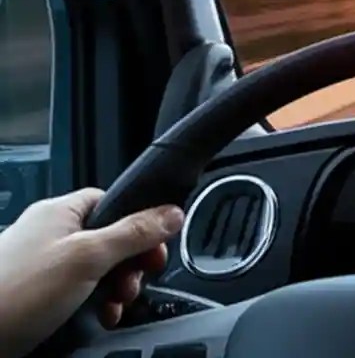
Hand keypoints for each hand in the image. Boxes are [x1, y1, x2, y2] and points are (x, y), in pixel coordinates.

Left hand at [0, 189, 183, 357]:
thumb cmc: (14, 292)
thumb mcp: (88, 257)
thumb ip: (133, 233)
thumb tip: (172, 212)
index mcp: (60, 212)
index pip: (113, 202)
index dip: (139, 223)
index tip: (155, 247)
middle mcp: (48, 234)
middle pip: (109, 238)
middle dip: (129, 263)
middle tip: (134, 283)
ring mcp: (41, 266)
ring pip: (95, 269)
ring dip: (114, 288)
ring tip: (114, 306)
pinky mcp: (35, 296)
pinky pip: (77, 293)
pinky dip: (93, 305)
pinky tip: (98, 318)